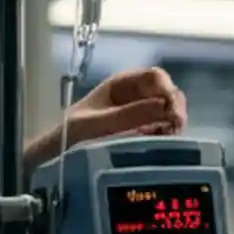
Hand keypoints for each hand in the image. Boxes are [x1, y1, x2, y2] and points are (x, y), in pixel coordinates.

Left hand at [25, 67, 187, 170]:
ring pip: (171, 112)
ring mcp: (142, 115)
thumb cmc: (72, 134)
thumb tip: (164, 106)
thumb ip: (129, 115)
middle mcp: (136, 96)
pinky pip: (165, 130)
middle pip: (169, 93)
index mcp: (122, 84)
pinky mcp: (144, 134)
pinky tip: (164, 144)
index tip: (170, 109)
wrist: (58, 156)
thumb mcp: (97, 123)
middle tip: (175, 128)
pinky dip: (169, 136)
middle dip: (175, 108)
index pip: (155, 76)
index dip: (167, 89)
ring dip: (174, 124)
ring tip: (168, 138)